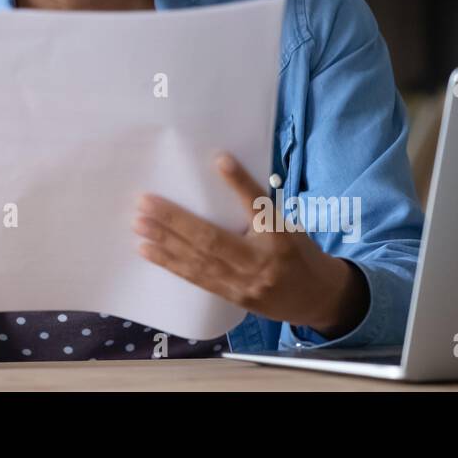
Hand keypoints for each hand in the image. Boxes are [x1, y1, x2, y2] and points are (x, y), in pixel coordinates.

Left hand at [132, 153, 368, 338]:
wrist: (318, 299)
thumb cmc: (299, 252)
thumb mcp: (288, 226)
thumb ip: (257, 209)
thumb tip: (220, 175)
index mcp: (282, 236)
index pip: (259, 205)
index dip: (240, 182)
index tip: (220, 159)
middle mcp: (262, 261)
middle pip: (213, 239)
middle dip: (176, 220)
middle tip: (145, 201)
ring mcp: (245, 283)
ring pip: (199, 260)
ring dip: (165, 241)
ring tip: (139, 224)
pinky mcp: (233, 297)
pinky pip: (197, 279)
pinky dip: (170, 263)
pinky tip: (148, 250)